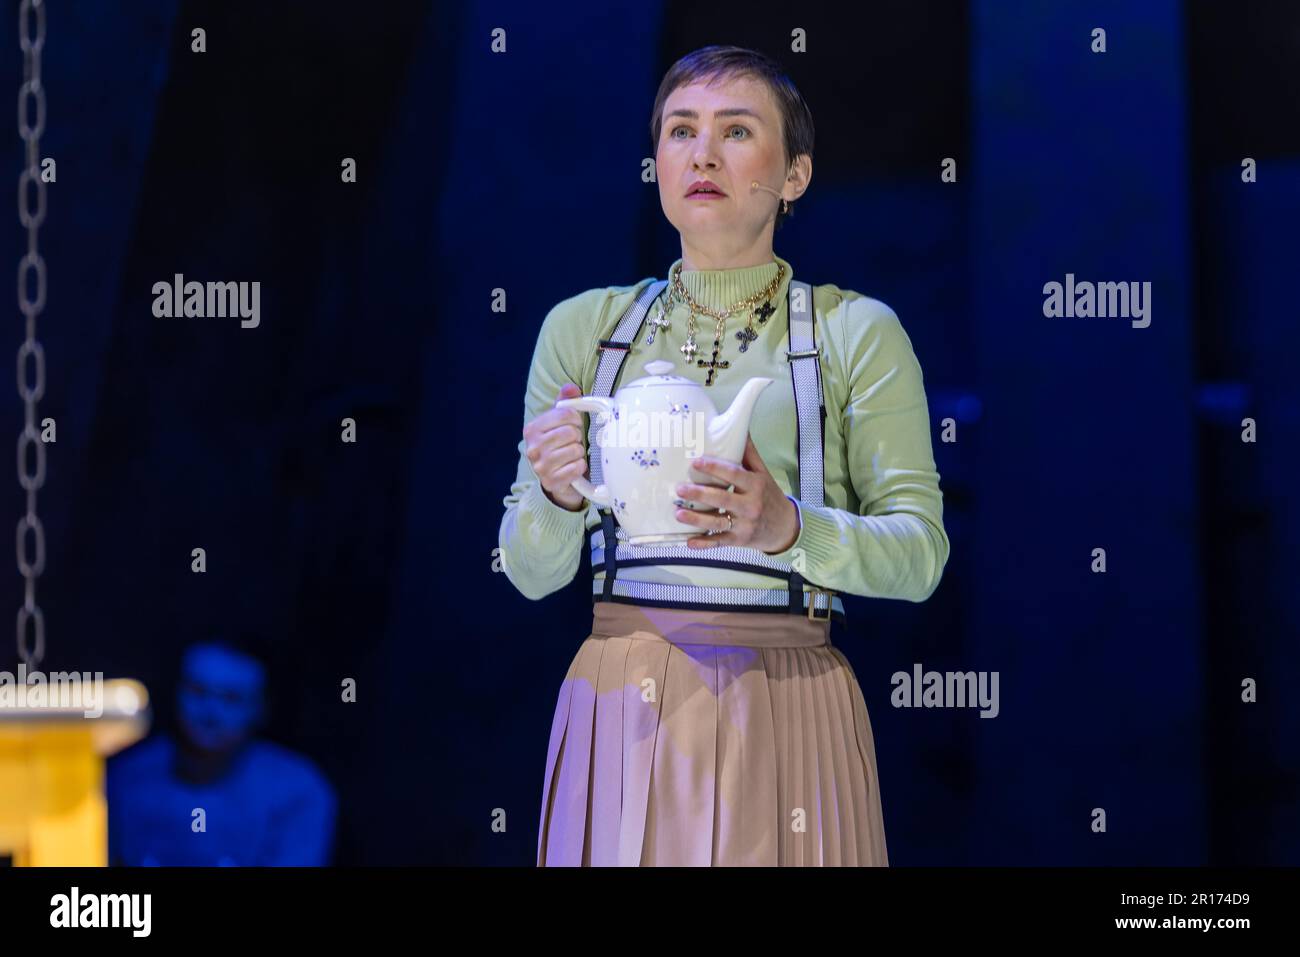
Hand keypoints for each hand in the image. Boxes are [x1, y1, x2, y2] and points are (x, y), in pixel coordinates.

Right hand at [523, 383, 587, 510]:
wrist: (555, 479)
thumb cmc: (558, 447)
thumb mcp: (559, 422)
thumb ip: (564, 403)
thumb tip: (570, 388)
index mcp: (532, 429)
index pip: (565, 414)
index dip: (575, 418)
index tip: (574, 424)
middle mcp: (533, 447)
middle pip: (571, 432)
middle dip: (577, 437)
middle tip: (572, 442)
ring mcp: (540, 466)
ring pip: (575, 450)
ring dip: (579, 453)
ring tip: (571, 455)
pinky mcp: (551, 481)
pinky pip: (577, 467)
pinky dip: (580, 467)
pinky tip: (572, 467)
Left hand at [674, 435, 799, 552]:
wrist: (785, 527)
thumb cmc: (770, 496)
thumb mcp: (763, 474)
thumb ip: (749, 453)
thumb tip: (739, 428)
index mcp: (755, 485)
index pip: (734, 474)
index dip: (714, 468)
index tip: (696, 462)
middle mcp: (750, 505)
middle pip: (722, 498)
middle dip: (700, 493)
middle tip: (680, 488)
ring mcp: (744, 525)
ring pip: (717, 522)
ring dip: (696, 519)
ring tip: (678, 512)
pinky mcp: (739, 540)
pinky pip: (719, 542)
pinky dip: (704, 543)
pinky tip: (689, 541)